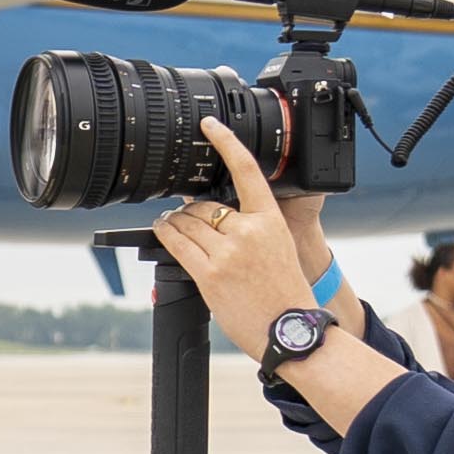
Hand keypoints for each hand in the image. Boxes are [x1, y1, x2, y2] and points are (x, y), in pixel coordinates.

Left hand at [142, 123, 324, 344]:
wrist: (290, 329)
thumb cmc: (284, 292)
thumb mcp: (277, 247)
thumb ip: (251, 227)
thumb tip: (212, 216)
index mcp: (270, 220)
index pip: (246, 170)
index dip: (225, 142)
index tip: (210, 125)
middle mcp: (249, 231)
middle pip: (205, 205)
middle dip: (191, 211)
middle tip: (187, 219)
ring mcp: (228, 252)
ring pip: (187, 223)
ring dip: (174, 222)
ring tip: (172, 226)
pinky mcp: (210, 274)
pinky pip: (176, 243)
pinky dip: (165, 233)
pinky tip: (163, 230)